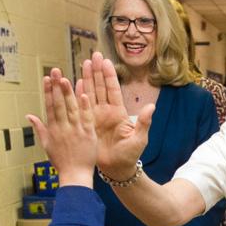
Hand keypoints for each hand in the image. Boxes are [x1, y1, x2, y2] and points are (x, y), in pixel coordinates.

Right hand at [26, 69, 95, 185]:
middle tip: (55, 71)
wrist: (75, 176)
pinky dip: (84, 107)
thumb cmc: (61, 162)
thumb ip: (39, 128)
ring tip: (66, 78)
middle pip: (59, 105)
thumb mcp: (46, 145)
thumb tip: (29, 116)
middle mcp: (63, 129)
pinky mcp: (88, 135)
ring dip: (68, 93)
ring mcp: (76, 131)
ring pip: (71, 109)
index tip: (46, 78)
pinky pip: (86, 118)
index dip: (47, 92)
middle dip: (56, 87)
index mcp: (52, 130)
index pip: (49, 107)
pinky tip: (84, 94)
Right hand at [80, 52, 152, 178]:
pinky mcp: (87, 125)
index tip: (106, 61)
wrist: (117, 169)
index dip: (109, 76)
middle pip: (100, 87)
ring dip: (86, 78)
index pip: (113, 90)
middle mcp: (106, 112)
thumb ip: (144, 122)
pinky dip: (78, 95)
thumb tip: (152, 107)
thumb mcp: (139, 139)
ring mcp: (96, 117)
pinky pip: (81, 107)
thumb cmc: (130, 156)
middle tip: (93, 55)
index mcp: (119, 113)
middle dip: (96, 71)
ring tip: (83, 63)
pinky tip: (74, 83)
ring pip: (90, 93)